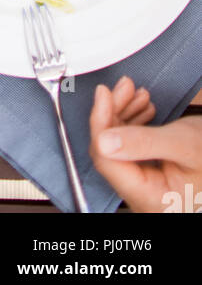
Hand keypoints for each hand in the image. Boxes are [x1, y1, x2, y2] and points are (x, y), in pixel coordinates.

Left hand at [89, 79, 201, 212]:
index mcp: (150, 197)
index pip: (108, 161)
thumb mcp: (183, 144)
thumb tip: (104, 140)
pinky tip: (142, 107)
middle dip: (114, 112)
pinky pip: (128, 143)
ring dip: (123, 112)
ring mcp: (144, 183)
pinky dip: (132, 120)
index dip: (101, 124)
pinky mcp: (146, 170)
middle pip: (110, 150)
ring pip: (117, 143)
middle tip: (123, 87)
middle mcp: (143, 194)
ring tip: (135, 93)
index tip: (103, 95)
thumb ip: (144, 142)